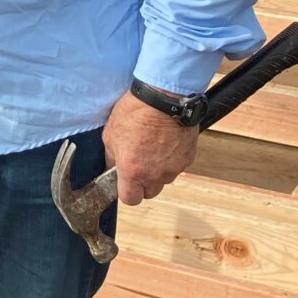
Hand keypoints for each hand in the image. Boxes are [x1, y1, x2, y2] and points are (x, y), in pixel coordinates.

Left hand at [101, 90, 199, 207]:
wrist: (163, 98)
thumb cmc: (135, 112)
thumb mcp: (111, 134)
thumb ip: (112, 157)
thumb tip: (112, 166)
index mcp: (132, 171)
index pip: (130, 199)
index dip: (127, 192)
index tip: (125, 182)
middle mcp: (154, 175)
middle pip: (150, 193)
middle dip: (143, 183)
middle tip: (139, 164)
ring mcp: (173, 168)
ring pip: (164, 180)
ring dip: (158, 171)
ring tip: (153, 149)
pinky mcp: (187, 159)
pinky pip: (177, 167)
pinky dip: (171, 160)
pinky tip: (166, 143)